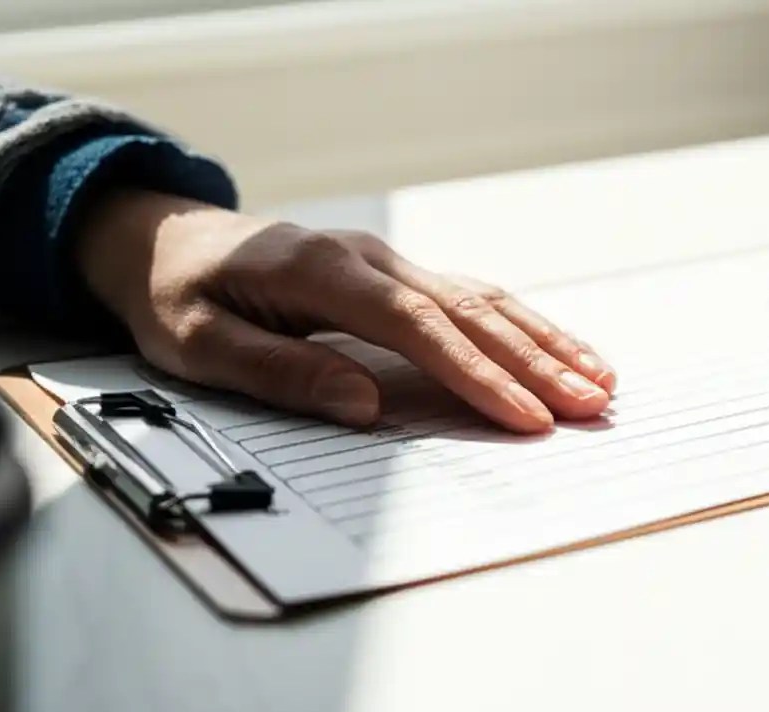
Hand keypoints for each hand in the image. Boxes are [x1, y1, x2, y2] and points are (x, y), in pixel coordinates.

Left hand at [75, 190, 614, 431]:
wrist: (170, 240)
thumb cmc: (180, 297)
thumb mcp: (199, 343)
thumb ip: (281, 371)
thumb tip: (364, 407)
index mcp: (322, 272)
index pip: (417, 326)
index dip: (476, 372)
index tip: (525, 415)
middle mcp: (370, 258)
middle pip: (468, 310)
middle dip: (534, 360)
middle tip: (590, 404)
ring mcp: (390, 260)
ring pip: (483, 297)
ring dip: (543, 340)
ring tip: (598, 380)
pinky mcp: (398, 274)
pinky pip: (471, 297)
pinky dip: (521, 325)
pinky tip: (557, 349)